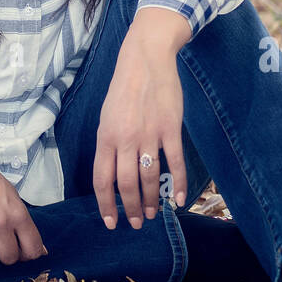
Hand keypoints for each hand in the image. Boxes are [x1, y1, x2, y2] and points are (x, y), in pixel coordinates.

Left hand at [93, 21, 187, 229]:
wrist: (146, 58)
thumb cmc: (124, 87)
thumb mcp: (106, 115)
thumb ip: (109, 143)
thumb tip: (112, 172)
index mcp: (106, 136)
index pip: (102, 180)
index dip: (105, 205)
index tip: (110, 222)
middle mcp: (125, 139)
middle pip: (127, 184)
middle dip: (130, 209)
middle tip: (136, 223)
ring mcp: (149, 135)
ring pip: (150, 178)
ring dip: (152, 201)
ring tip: (153, 214)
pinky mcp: (170, 129)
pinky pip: (174, 163)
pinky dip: (178, 184)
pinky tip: (179, 200)